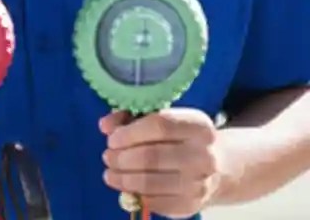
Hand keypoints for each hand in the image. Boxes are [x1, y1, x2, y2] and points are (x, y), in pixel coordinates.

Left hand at [100, 108, 223, 218]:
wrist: (216, 168)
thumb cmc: (176, 138)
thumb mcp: (157, 119)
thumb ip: (128, 117)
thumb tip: (105, 126)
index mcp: (198, 126)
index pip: (160, 125)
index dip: (130, 133)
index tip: (112, 139)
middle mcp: (205, 155)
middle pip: (152, 156)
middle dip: (121, 158)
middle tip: (108, 157)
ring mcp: (200, 182)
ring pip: (151, 182)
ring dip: (123, 179)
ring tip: (110, 174)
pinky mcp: (192, 204)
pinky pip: (155, 202)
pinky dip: (135, 194)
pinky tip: (126, 187)